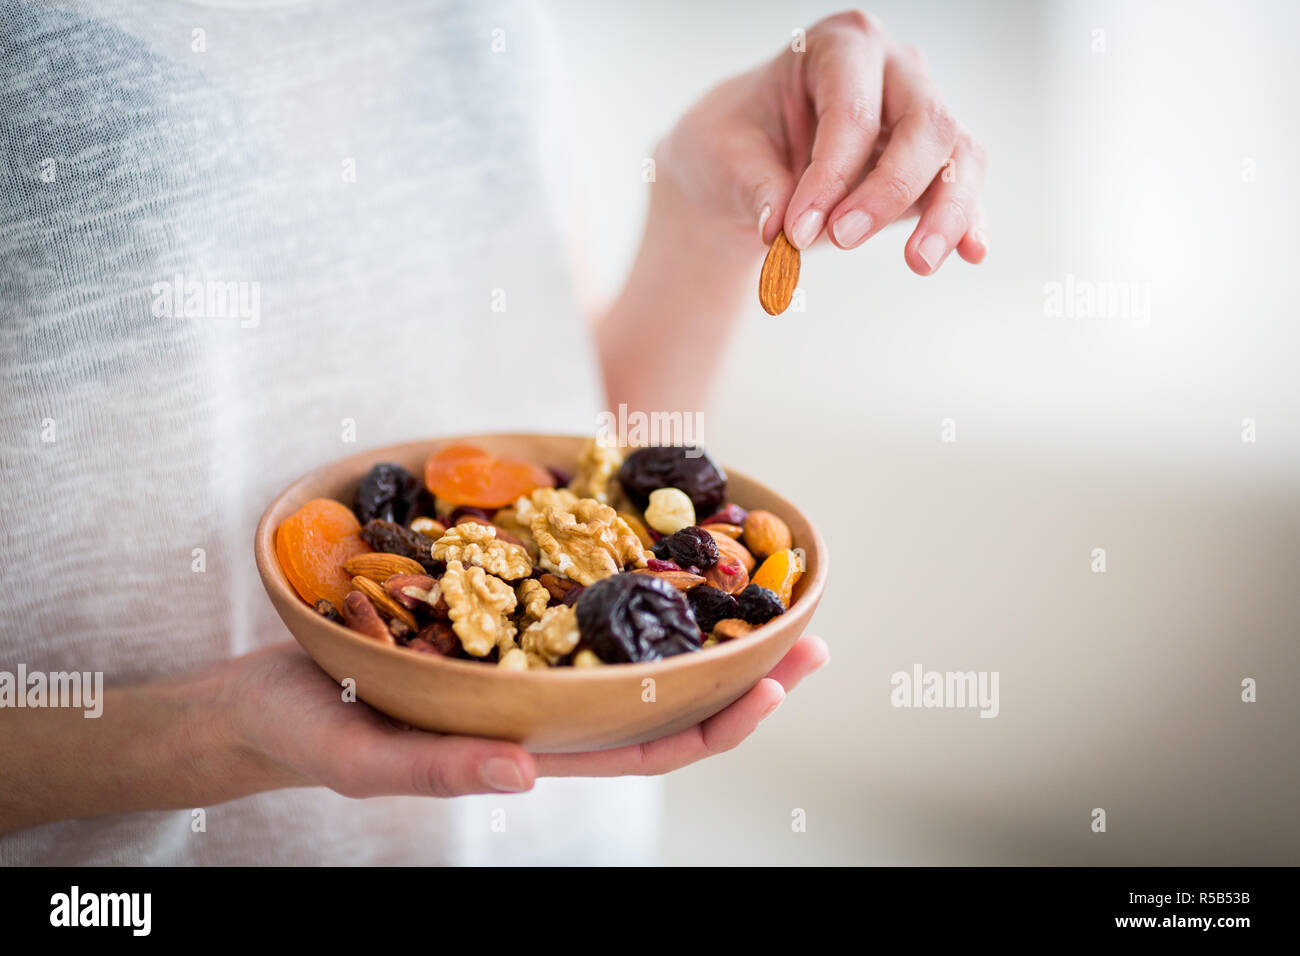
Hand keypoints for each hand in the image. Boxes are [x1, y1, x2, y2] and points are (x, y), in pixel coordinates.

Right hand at [231, 636, 829, 796]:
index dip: (717, 724)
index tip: (777, 687)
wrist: (263, 692)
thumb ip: (441, 771)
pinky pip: (582, 602)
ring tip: (762, 582)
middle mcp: (546, 707)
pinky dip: (630, 580)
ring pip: (635, 648)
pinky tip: (658, 545)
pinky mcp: (503, 619)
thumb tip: (526, 780)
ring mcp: (529, 663)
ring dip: (703, 622)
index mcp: (531, 749)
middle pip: (665, 695)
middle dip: (742, 670)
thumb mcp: (366, 760)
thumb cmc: (308, 733)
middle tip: (810, 628)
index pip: (646, 749)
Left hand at [657, 10, 987, 273]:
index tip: (796, 232)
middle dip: (889, 189)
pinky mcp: (934, 163)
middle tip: (841, 241)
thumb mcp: (726, 159)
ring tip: (919, 263)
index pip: (853, 110)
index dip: (830, 175)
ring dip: (946, 213)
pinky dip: (967, 222)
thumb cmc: (735, 145)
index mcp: (838, 46)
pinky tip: (971, 253)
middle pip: (924, 123)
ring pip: (960, 155)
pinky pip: (964, 188)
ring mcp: (922, 113)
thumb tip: (776, 230)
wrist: (745, 165)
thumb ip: (755, 188)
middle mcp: (895, 69)